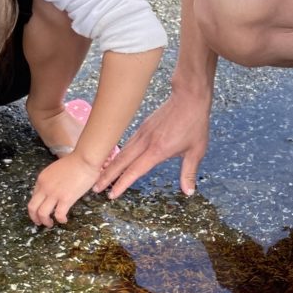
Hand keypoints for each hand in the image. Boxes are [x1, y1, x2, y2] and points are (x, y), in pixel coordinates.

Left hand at [28, 153, 97, 227]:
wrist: (84, 159)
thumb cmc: (75, 161)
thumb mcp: (56, 169)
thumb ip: (52, 179)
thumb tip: (56, 188)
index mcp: (41, 179)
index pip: (34, 196)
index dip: (37, 205)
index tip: (41, 209)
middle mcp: (44, 187)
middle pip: (32, 207)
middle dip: (34, 217)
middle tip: (39, 222)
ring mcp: (54, 194)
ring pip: (42, 213)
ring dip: (45, 221)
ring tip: (50, 224)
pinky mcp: (66, 199)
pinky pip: (58, 214)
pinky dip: (60, 220)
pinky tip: (64, 220)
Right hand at [95, 89, 210, 197]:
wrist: (189, 98)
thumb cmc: (194, 124)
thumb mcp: (196, 151)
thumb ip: (189, 172)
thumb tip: (189, 192)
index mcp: (157, 150)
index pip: (134, 171)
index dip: (122, 183)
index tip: (112, 195)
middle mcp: (145, 142)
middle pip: (121, 162)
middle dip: (106, 176)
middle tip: (95, 189)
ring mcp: (142, 133)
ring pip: (121, 152)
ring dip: (110, 165)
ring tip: (100, 177)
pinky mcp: (142, 126)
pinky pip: (127, 143)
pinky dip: (118, 154)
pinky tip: (116, 160)